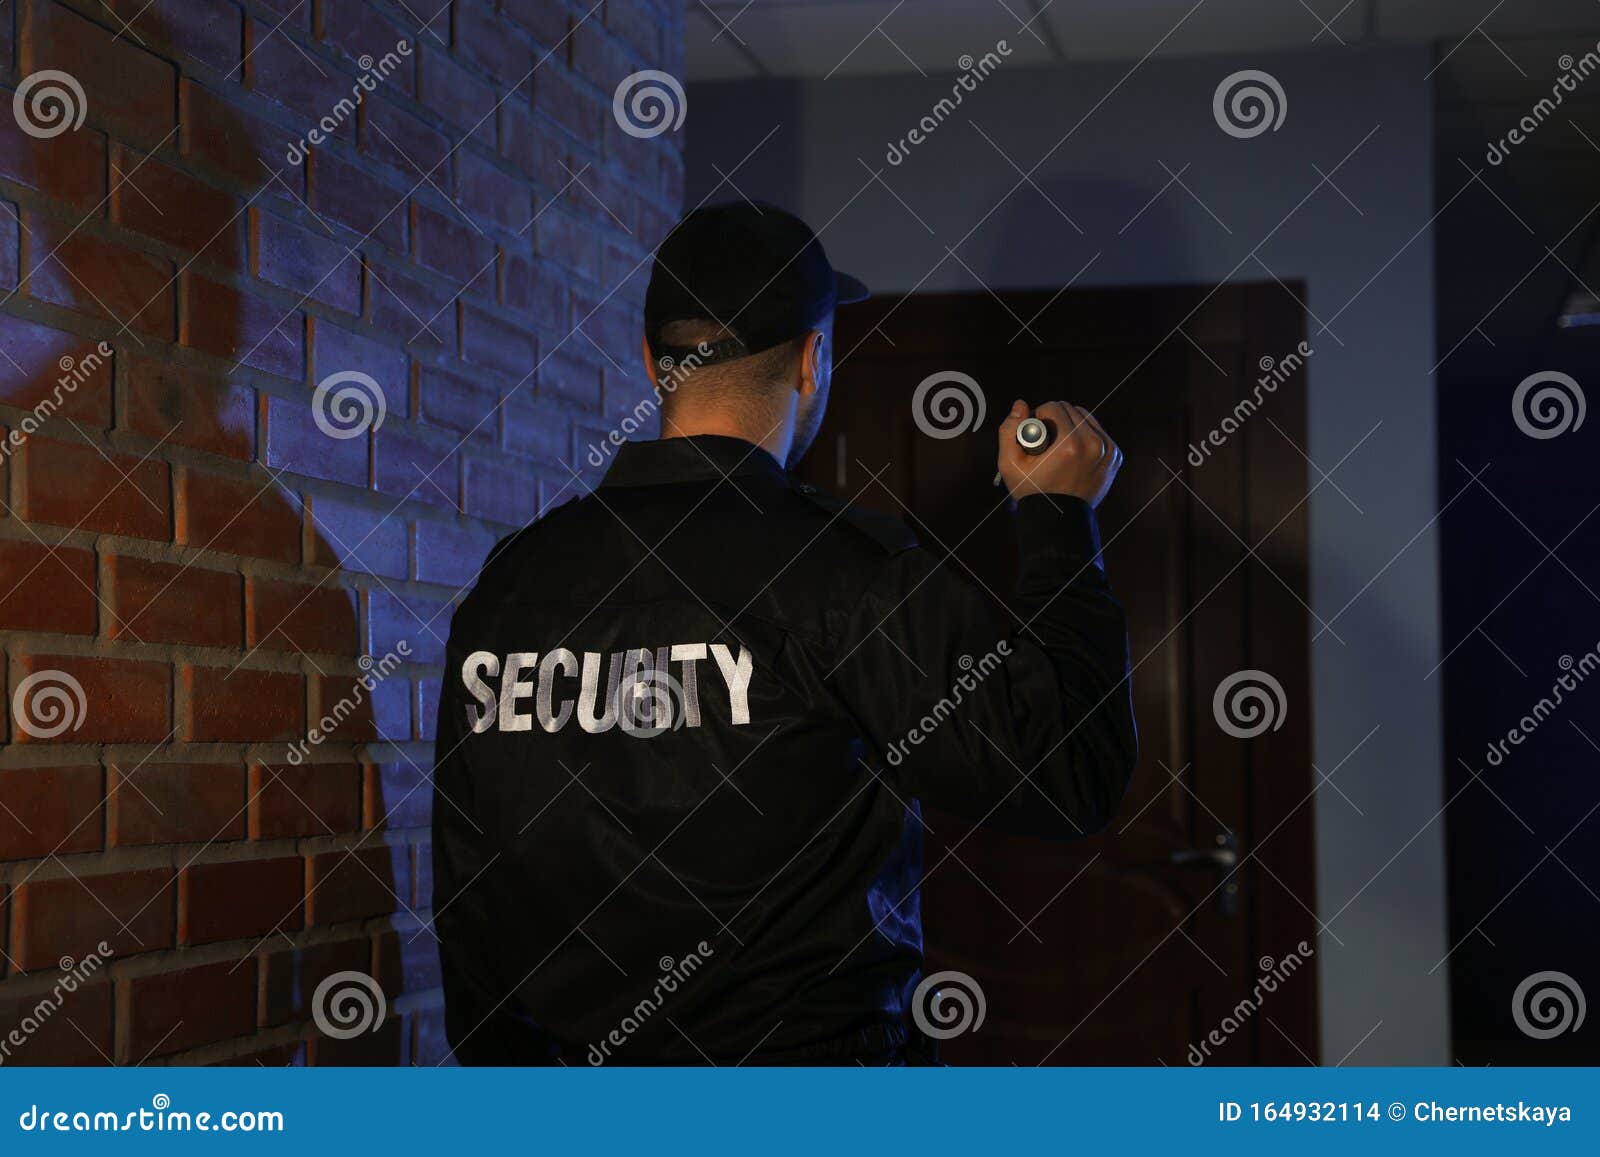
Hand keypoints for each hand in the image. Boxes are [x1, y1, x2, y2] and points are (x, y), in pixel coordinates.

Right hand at [997, 399, 1121, 507]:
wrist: (1059, 520)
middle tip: (1046, 440)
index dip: (1039, 415)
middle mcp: (1093, 444)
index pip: (1054, 407)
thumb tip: (1020, 406)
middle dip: (1055, 418)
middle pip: (1071, 409)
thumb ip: (1009, 430)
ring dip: (1071, 424)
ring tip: (1059, 445)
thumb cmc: (1033, 493)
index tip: (1035, 432)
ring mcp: (1108, 450)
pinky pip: (1099, 432)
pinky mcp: (1115, 456)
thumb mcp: (1010, 464)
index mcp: (1070, 445)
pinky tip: (1074, 452)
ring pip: (1087, 418)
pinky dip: (1086, 435)